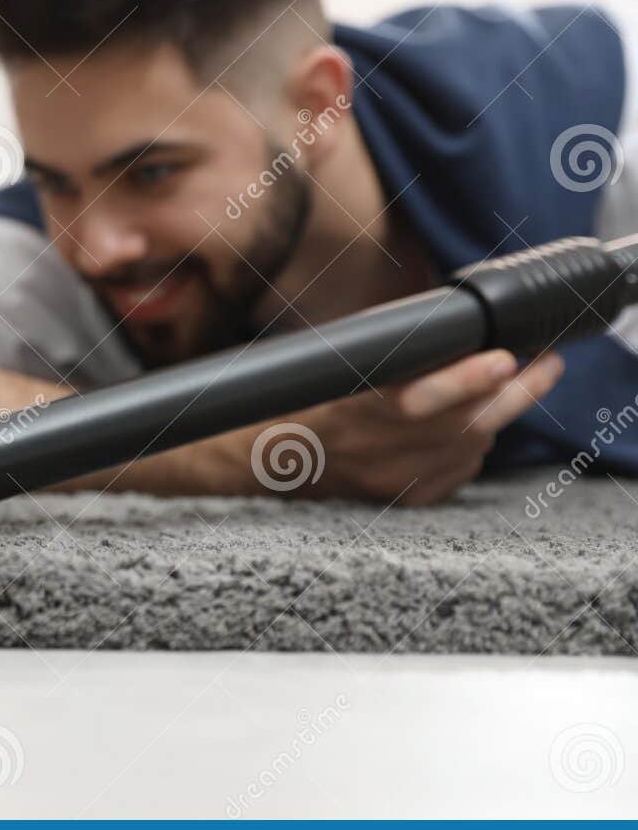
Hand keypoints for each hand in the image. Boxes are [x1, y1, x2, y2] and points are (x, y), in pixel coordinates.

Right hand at [279, 349, 564, 506]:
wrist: (282, 459)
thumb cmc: (312, 398)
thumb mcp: (342, 364)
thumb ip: (397, 354)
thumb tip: (459, 331)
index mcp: (349, 410)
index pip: (413, 400)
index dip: (463, 381)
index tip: (503, 358)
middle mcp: (374, 452)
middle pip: (463, 426)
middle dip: (516, 393)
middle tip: (547, 363)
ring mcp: (395, 481)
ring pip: (471, 445)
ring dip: (493, 413)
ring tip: (503, 387)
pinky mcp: (408, 498)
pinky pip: (461, 468)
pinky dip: (470, 444)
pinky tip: (461, 429)